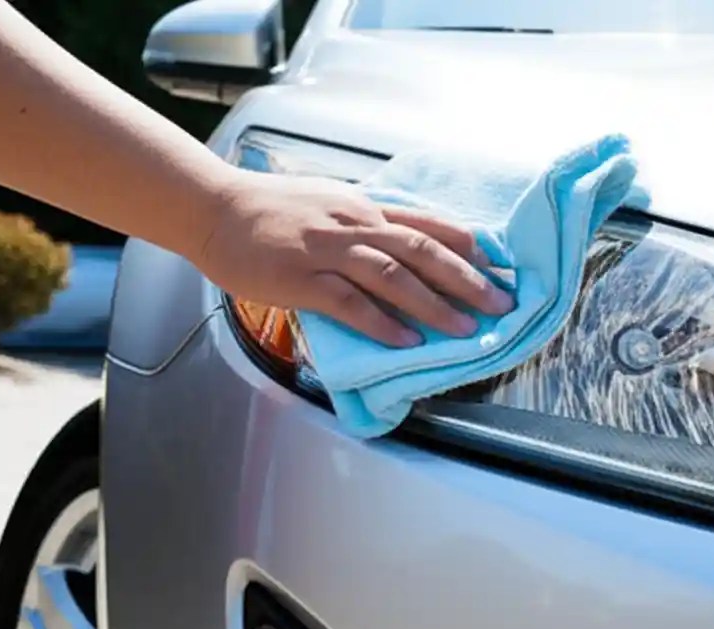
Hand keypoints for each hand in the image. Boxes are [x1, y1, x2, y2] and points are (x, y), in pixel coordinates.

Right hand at [194, 169, 513, 346]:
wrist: (213, 209)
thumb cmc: (269, 208)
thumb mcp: (328, 202)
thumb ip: (365, 221)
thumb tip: (402, 241)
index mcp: (363, 207)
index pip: (426, 224)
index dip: (466, 246)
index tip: (497, 266)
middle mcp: (353, 224)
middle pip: (422, 250)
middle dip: (467, 279)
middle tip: (500, 303)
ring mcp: (327, 250)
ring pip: (393, 276)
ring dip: (435, 304)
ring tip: (465, 329)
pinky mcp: (301, 278)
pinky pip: (350, 302)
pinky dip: (382, 322)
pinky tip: (406, 341)